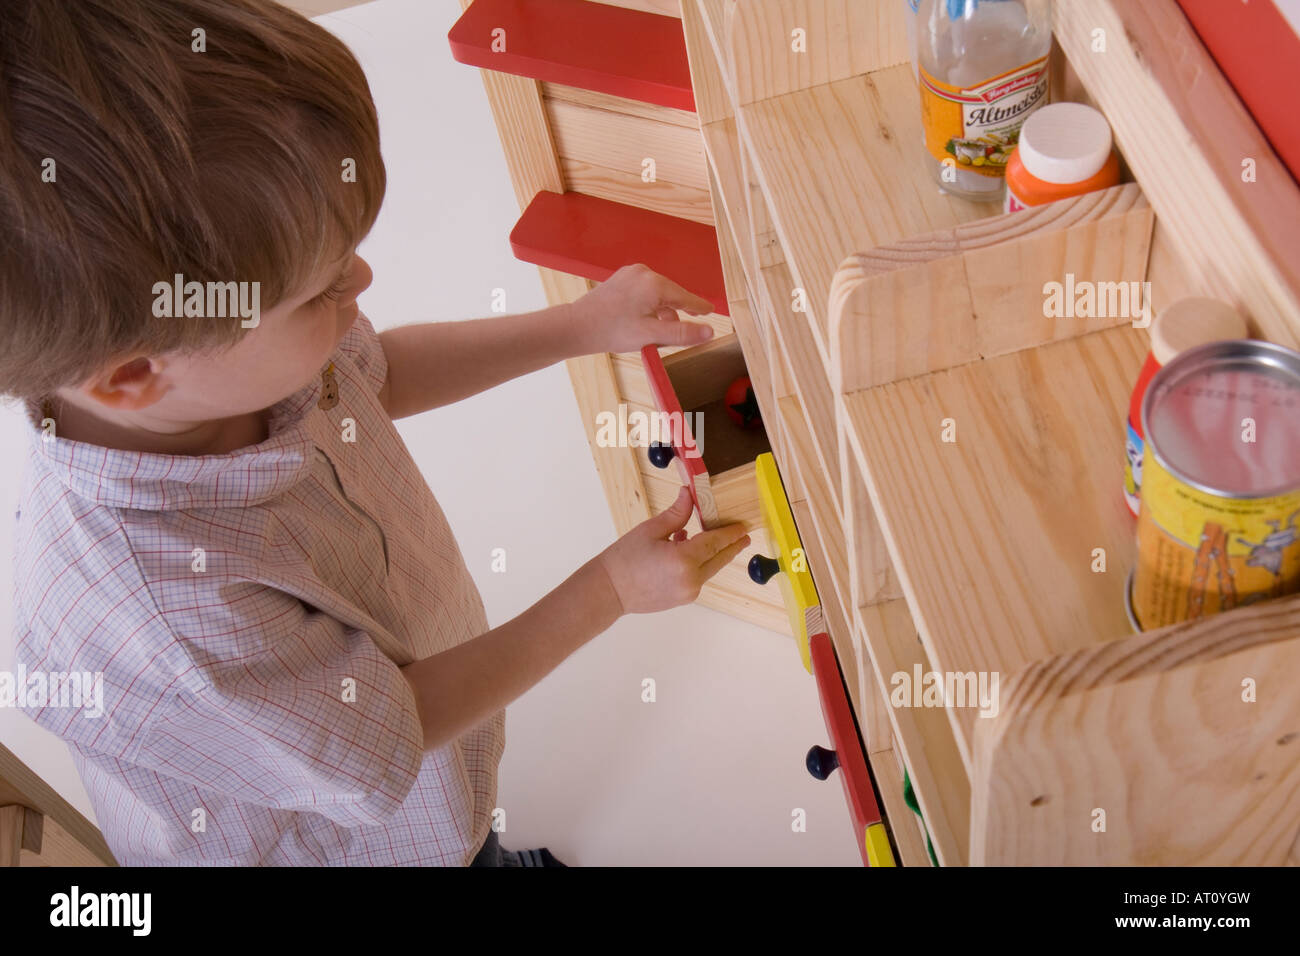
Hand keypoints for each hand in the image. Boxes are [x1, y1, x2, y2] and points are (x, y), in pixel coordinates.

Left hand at [573, 263, 715, 353]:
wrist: (578, 326)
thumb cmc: (612, 331)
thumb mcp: (652, 335)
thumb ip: (682, 333)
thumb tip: (709, 331)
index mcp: (655, 283)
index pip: (685, 297)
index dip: (699, 307)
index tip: (710, 310)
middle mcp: (644, 272)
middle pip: (671, 296)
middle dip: (673, 316)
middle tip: (667, 338)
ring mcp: (631, 274)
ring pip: (657, 295)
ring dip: (659, 314)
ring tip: (650, 335)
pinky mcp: (621, 279)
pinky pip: (643, 292)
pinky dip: (647, 307)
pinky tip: (640, 323)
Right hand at [596, 487, 751, 614]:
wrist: (608, 591)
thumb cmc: (624, 560)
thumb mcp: (651, 530)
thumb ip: (676, 514)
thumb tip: (689, 495)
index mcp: (683, 560)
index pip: (715, 542)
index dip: (730, 534)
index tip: (742, 527)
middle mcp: (690, 580)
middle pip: (719, 559)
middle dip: (732, 546)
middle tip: (743, 536)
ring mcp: (688, 593)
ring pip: (710, 569)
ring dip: (712, 554)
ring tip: (709, 538)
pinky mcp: (683, 599)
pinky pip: (698, 578)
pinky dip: (699, 564)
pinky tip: (686, 549)